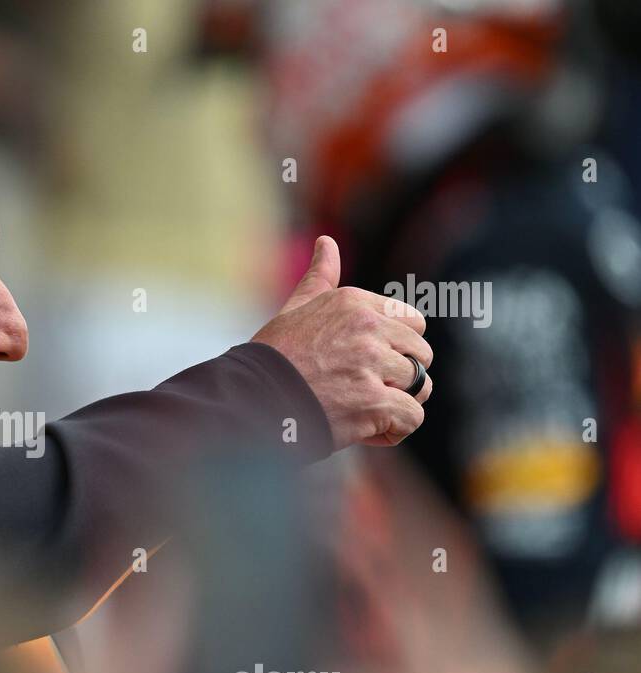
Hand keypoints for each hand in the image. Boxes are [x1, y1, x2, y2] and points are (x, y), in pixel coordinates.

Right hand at [252, 236, 431, 449]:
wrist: (250, 400)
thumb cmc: (273, 358)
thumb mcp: (296, 308)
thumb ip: (319, 276)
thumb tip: (326, 241)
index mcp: (355, 302)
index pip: (412, 323)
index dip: (395, 348)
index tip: (366, 364)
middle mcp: (368, 328)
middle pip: (422, 355)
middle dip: (401, 376)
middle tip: (365, 391)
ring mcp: (372, 365)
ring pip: (421, 386)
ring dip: (398, 404)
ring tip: (366, 411)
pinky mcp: (374, 402)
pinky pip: (412, 416)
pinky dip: (395, 430)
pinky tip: (368, 431)